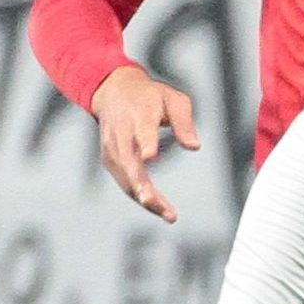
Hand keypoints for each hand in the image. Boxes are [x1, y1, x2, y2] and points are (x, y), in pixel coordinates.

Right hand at [93, 64, 201, 223]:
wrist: (114, 90)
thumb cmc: (150, 96)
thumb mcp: (174, 99)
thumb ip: (184, 122)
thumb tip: (194, 146)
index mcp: (140, 113)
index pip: (142, 130)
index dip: (145, 143)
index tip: (150, 157)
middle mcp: (122, 131)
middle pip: (128, 159)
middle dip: (139, 182)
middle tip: (153, 202)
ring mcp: (112, 146)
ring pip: (125, 176)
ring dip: (143, 196)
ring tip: (167, 213)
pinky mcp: (109, 158)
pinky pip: (123, 181)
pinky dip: (138, 195)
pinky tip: (157, 208)